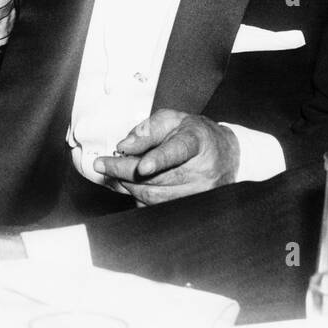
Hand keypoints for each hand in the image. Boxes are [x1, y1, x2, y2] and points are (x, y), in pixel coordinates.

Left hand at [93, 109, 239, 204]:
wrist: (225, 155)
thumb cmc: (196, 135)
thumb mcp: (174, 119)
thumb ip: (148, 129)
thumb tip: (124, 146)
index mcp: (197, 142)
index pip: (178, 151)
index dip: (159, 159)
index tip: (142, 166)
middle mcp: (202, 171)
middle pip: (157, 176)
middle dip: (123, 171)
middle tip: (102, 164)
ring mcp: (198, 193)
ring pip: (154, 195)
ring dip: (128, 185)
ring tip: (114, 172)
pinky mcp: (191, 207)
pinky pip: (157, 207)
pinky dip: (138, 196)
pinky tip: (130, 185)